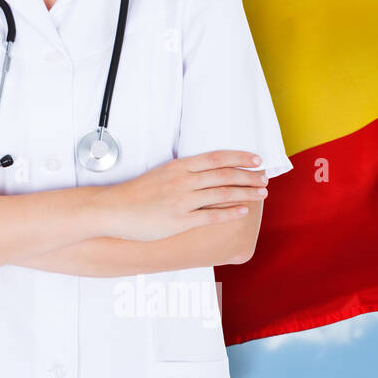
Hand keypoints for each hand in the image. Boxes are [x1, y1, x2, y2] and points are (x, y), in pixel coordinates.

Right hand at [98, 150, 267, 240]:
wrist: (113, 210)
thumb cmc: (134, 194)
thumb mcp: (160, 175)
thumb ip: (182, 174)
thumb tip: (203, 175)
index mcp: (179, 167)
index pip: (216, 158)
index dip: (240, 157)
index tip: (256, 159)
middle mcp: (183, 181)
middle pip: (224, 175)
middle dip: (248, 176)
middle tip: (265, 178)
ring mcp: (182, 201)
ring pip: (222, 194)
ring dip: (246, 192)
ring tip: (262, 193)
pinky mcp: (180, 220)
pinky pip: (211, 216)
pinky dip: (230, 213)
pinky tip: (243, 210)